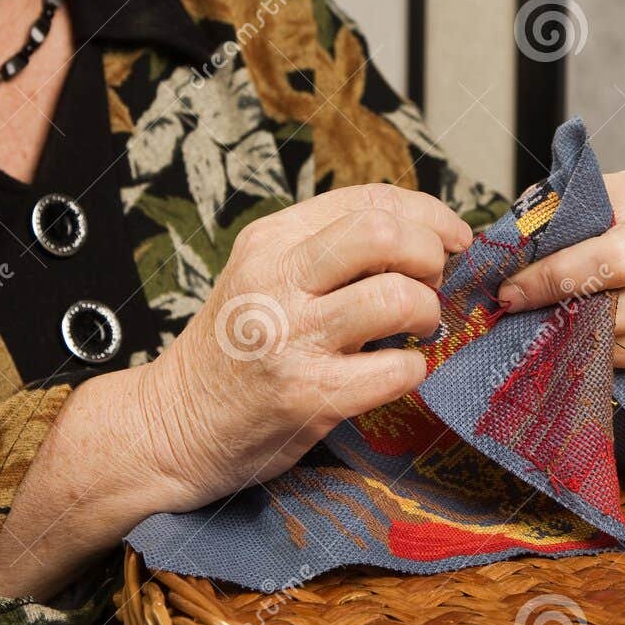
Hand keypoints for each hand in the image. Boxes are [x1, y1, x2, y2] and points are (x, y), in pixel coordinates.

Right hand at [129, 184, 473, 514]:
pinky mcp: (308, 394)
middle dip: (430, 255)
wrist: (172, 424)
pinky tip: (397, 372)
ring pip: (396, 298)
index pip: (369, 200)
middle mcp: (277, 280)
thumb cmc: (233, 351)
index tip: (452, 238)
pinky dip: (413, 370)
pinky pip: (395, 370)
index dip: (428, 213)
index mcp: (271, 240)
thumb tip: (420, 239)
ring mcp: (291, 337)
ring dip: (427, 313)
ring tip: (416, 330)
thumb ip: (325, 252)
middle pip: (385, 234)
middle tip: (431, 283)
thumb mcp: (262, 277)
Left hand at [496, 167, 624, 367]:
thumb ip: (560, 213)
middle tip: (515, 308)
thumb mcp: (604, 191)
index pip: (609, 262)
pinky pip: (614, 357)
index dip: (555, 279)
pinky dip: (584, 344)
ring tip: (536, 314)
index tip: (511, 290)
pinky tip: (566, 325)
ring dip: (565, 332)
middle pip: (609, 312)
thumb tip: (510, 246)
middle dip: (553, 311)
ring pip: (607, 340)